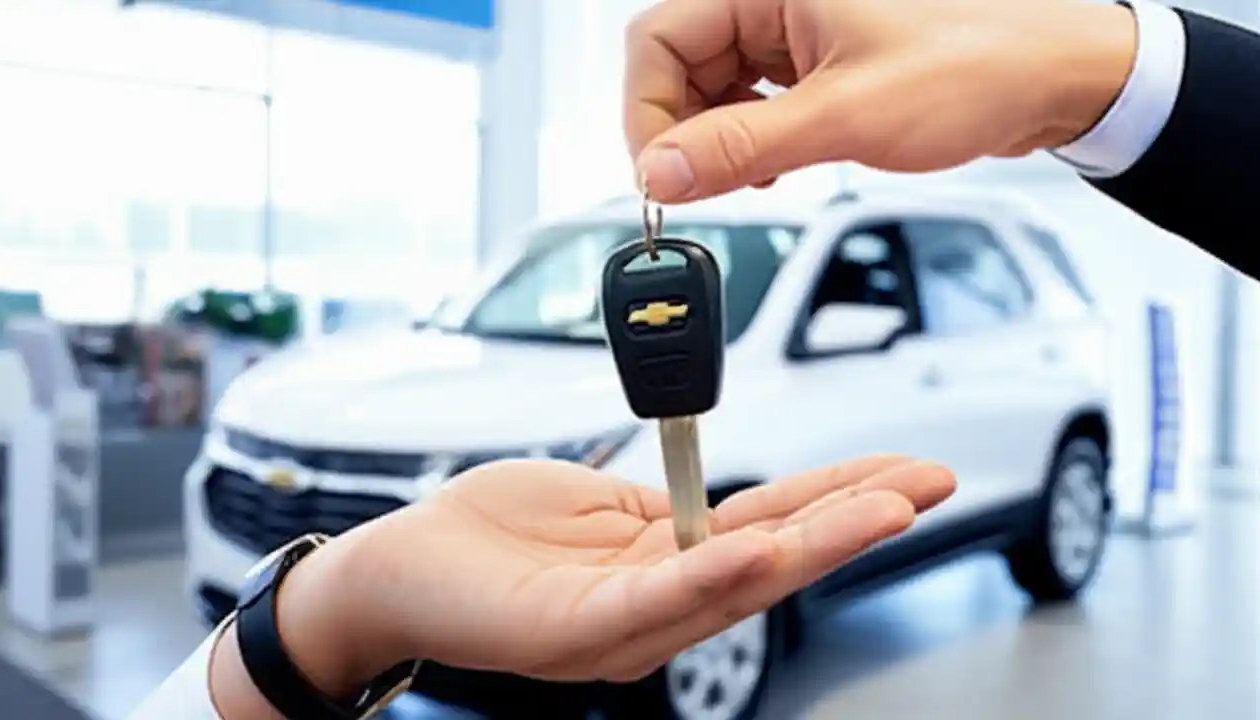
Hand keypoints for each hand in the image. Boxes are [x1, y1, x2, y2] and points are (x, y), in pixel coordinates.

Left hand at [268, 455, 952, 703]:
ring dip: (812, 546)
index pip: (773, 531)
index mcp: (667, 569)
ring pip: (732, 586)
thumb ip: (670, 507)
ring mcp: (619, 628)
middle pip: (775, 562)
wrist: (401, 563)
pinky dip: (714, 576)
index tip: (910, 472)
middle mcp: (658, 610)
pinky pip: (654, 601)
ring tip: (882, 512)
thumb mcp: (600, 504)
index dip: (844, 502)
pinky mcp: (571, 630)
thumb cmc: (494, 534)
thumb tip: (730, 499)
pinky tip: (765, 553)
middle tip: (932, 487)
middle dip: (857, 523)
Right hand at [625, 0, 1136, 202]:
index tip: (662, 176)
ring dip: (717, 139)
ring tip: (752, 171)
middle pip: (677, 64)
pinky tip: (773, 162)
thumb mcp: (845, 116)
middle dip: (682, 131)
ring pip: (711, 85)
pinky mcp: (816, 59)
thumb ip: (739, 147)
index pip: (657, 41)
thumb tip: (660, 173)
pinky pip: (751, 97)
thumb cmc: (981, 62)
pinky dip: (750, 137)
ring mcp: (795, 28)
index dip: (648, 115)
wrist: (1057, 76)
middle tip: (699, 184)